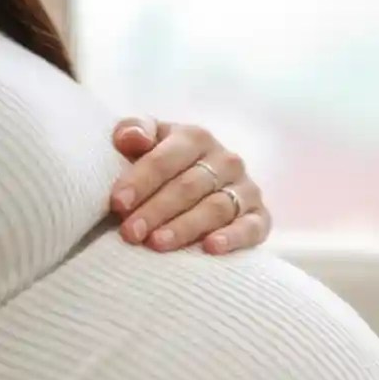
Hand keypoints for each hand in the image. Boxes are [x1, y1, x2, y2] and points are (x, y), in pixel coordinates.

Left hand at [110, 117, 271, 253]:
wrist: (198, 190)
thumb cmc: (161, 166)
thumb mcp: (143, 143)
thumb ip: (132, 131)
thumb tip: (131, 139)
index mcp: (196, 138)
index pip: (166, 158)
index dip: (140, 181)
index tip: (117, 204)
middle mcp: (226, 161)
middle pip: (189, 186)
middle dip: (157, 210)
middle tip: (131, 233)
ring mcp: (246, 189)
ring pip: (216, 208)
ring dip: (186, 227)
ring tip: (157, 244)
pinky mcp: (260, 217)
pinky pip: (251, 227)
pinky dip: (233, 237)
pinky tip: (211, 247)